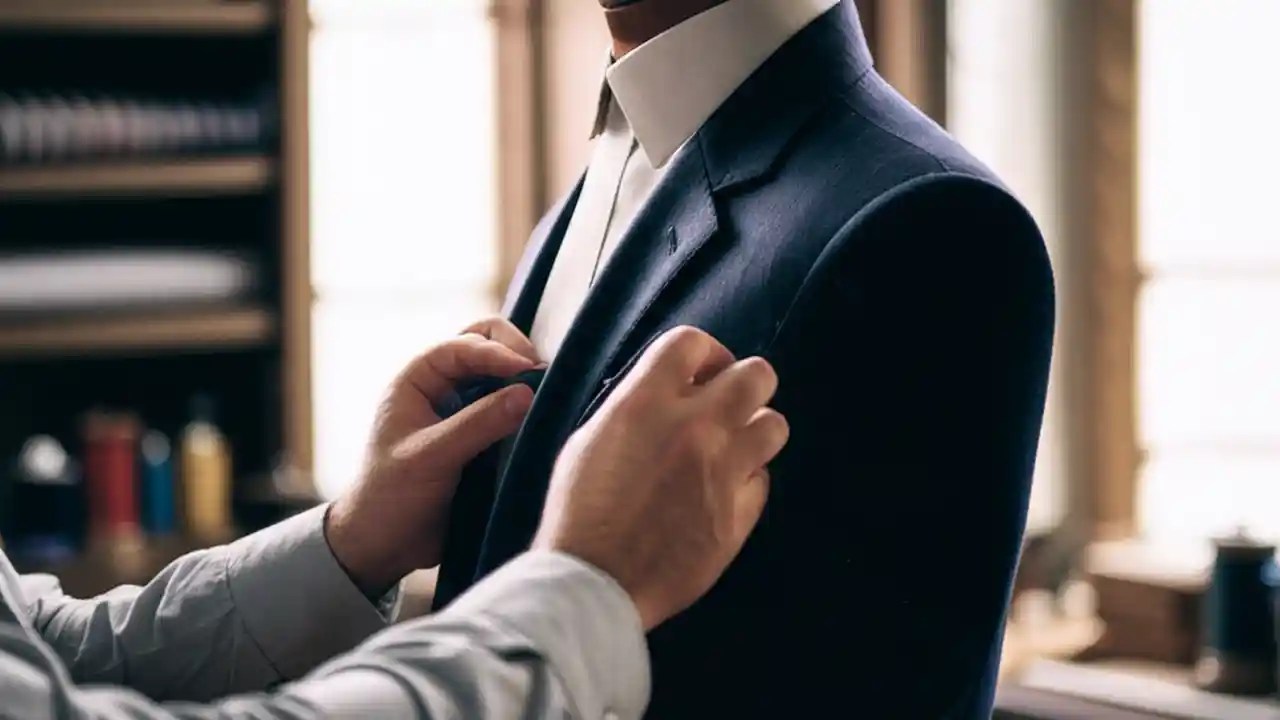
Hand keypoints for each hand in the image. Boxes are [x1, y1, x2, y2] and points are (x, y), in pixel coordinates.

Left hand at [327, 318, 540, 596]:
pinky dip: (528, 408)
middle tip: (542, 377)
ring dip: (524, 380)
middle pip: (487, 344)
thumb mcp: (430, 457)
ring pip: (503, 375)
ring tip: (549, 397)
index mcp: (418, 378)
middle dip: (515, 353)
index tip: (529, 372)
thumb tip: (527, 393)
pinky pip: (511, 410)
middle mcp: (443, 385)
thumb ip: (478, 424)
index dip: (499, 352)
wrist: (385, 545)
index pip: (464, 344)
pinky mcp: (484, 435)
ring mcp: (465, 409)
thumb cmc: (390, 496)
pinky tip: (545, 419)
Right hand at [533, 326, 788, 629]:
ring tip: (731, 450)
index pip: (693, 342)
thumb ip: (635, 408)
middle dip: (743, 386)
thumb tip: (664, 396)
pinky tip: (720, 496)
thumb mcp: (590, 440)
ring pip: (775, 424)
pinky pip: (762, 480)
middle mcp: (693, 427)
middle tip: (727, 406)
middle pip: (756, 374)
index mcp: (645, 402)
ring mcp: (723, 470)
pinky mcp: (739, 513)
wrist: (593, 582)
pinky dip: (746, 483)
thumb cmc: (579, 513)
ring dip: (754, 432)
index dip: (704, 353)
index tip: (701, 372)